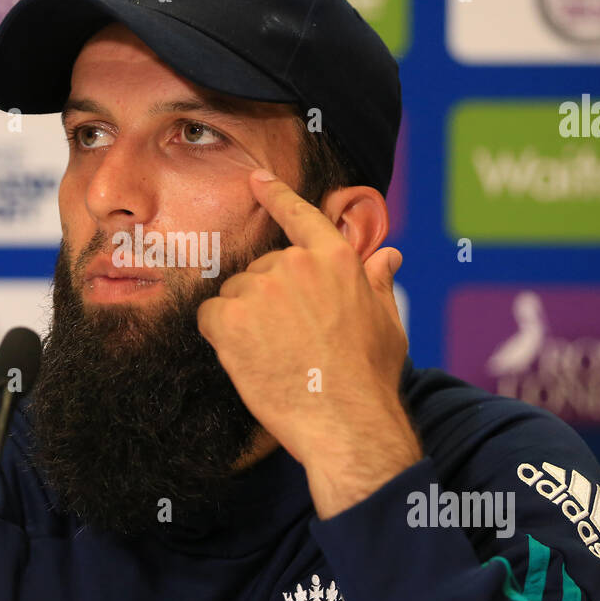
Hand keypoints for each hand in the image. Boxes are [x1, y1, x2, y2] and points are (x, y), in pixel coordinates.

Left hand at [197, 169, 420, 516]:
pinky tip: (247, 359)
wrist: (345, 420)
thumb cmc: (369, 378)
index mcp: (335, 259)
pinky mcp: (231, 318)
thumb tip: (389, 256)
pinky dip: (220, 337)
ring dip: (243, 320)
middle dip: (266, 301)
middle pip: (261, 271)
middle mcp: (295, 264)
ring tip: (273, 355)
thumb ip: (378, 284)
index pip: (300, 215)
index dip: (276, 196)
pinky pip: (210, 317)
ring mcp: (260, 289)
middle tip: (288, 341)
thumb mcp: (387, 323)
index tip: (257, 180)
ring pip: (234, 295)